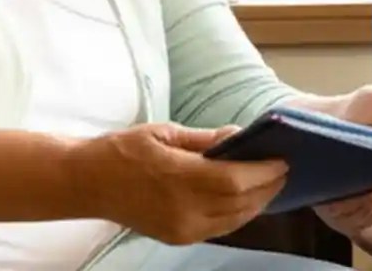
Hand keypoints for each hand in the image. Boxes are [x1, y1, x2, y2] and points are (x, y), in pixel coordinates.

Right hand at [65, 122, 286, 244]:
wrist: (86, 183)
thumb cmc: (124, 150)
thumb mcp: (165, 133)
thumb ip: (205, 139)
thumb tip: (238, 136)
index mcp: (179, 178)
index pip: (236, 181)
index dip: (265, 173)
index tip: (283, 159)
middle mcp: (183, 209)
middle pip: (241, 203)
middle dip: (268, 187)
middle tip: (285, 169)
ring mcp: (180, 228)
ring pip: (234, 220)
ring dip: (258, 203)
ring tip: (272, 184)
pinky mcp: (177, 238)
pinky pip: (220, 229)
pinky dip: (239, 215)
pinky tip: (247, 200)